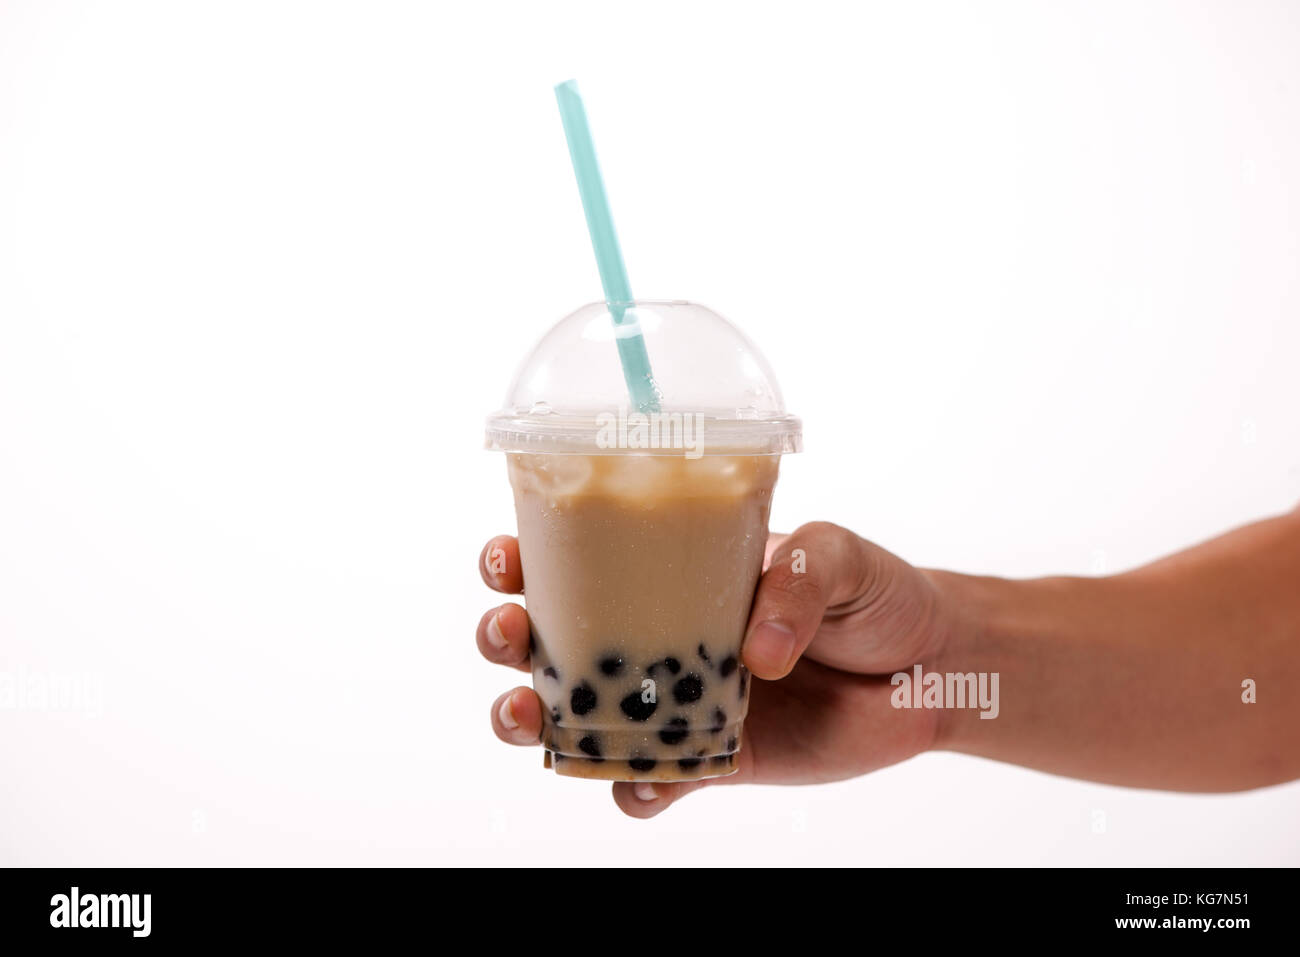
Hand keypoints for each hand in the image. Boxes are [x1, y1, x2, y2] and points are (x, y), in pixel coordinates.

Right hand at [476, 522, 971, 817]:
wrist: (932, 668)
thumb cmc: (876, 593)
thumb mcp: (838, 557)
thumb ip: (797, 581)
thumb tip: (754, 653)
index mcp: (674, 573)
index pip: (581, 559)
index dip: (526, 560)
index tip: (507, 561)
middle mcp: (661, 637)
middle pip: (553, 640)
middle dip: (507, 638)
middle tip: (508, 635)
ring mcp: (679, 701)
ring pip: (580, 718)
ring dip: (537, 722)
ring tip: (530, 719)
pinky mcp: (712, 760)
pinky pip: (652, 782)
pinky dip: (633, 789)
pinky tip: (641, 783)